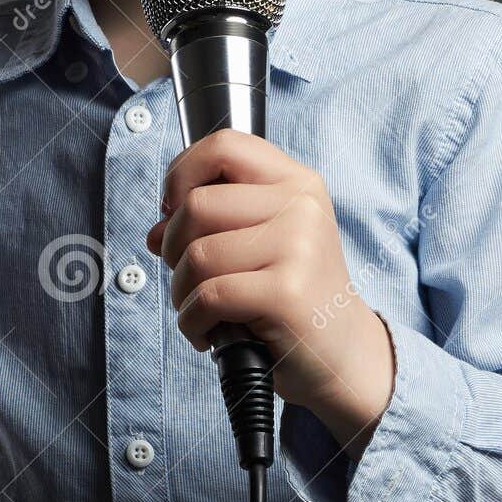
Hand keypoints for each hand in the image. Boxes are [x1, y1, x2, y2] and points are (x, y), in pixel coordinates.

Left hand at [144, 130, 394, 457]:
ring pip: (197, 254)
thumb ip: (212, 222)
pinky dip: (193, 322)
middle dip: (173, 247)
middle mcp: (302, 206)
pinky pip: (207, 296)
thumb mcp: (261, 242)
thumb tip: (156, 229)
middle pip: (196, 205)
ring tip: (203, 310)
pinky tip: (209, 333)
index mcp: (297, 182)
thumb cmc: (294, 296)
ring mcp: (299, 247)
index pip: (223, 146)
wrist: (344, 355)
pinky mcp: (287, 292)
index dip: (181, 174)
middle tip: (191, 276)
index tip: (173, 209)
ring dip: (182, 292)